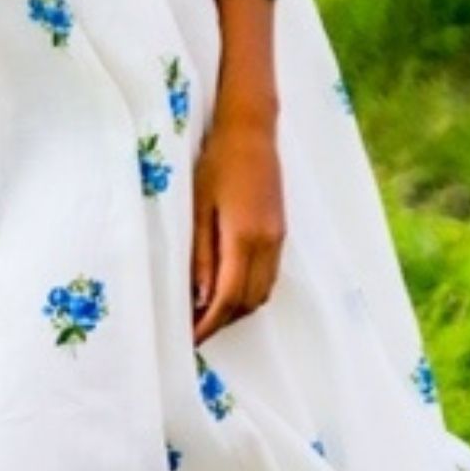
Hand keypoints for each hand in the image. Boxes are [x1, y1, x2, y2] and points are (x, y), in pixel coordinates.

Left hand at [191, 108, 283, 340]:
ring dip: (236, 311)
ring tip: (207, 315)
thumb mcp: (197, 208)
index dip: (208, 324)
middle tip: (192, 331)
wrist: (251, 131)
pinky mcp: (280, 233)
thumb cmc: (216, 164)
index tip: (188, 339)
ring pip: (261, 293)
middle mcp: (268, 244)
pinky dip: (248, 293)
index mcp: (244, 238)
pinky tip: (226, 290)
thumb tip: (199, 298)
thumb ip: (200, 255)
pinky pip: (268, 277)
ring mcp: (278, 239)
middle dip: (221, 323)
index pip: (227, 298)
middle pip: (247, 302)